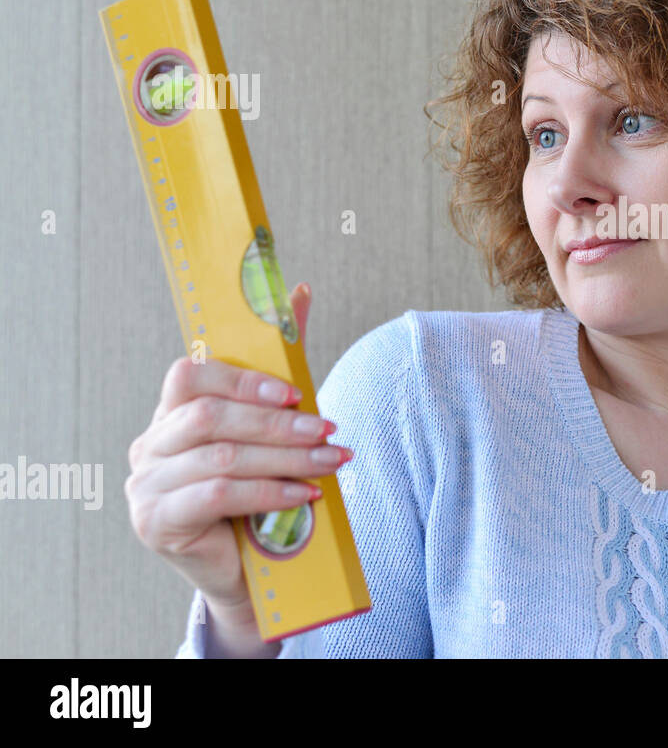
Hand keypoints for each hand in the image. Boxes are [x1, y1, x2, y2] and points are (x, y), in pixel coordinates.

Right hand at [124, 283, 339, 616]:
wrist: (245, 567)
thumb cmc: (257, 487)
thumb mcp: (271, 425)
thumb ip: (280, 362)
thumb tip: (299, 290)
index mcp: (171, 413)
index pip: (190, 376)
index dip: (243, 380)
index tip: (296, 393)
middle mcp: (149, 444)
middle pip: (212, 418)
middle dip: (279, 424)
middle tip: (329, 430)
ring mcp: (145, 485)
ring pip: (221, 457)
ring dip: (286, 459)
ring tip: (331, 463)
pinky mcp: (155, 522)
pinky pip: (216, 496)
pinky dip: (267, 492)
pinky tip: (303, 495)